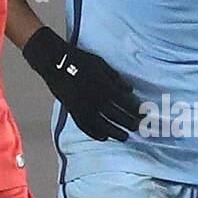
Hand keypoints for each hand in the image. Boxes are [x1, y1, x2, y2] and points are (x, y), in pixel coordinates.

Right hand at [23, 26, 142, 141]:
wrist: (55, 62)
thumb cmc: (80, 60)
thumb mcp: (101, 64)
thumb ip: (115, 78)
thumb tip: (129, 89)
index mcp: (104, 87)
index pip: (124, 102)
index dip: (134, 109)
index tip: (142, 114)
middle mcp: (95, 100)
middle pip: (115, 116)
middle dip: (128, 123)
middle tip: (137, 127)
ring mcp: (83, 108)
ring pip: (102, 125)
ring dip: (115, 133)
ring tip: (124, 137)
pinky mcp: (73, 112)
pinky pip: (85, 126)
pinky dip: (95, 133)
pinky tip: (103, 137)